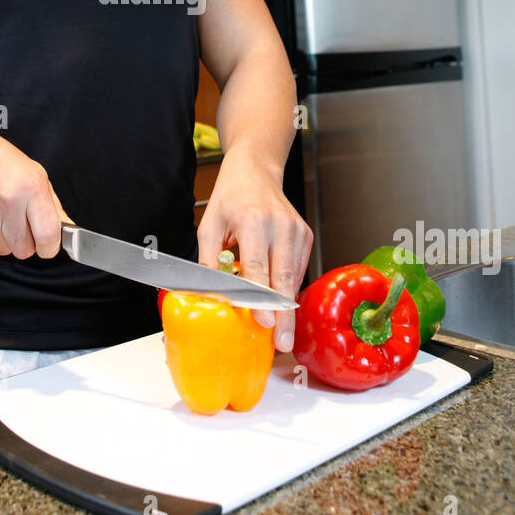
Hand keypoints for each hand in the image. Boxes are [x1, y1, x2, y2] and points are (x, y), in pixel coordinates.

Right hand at [0, 123, 71, 258]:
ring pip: (2, 249)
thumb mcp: (38, 177)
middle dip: (26, 243)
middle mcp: (7, 200)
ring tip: (3, 215)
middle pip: (23, 250)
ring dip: (5, 239)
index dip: (49, 248)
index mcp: (31, 189)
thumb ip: (54, 209)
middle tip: (22, 224)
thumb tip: (68, 233)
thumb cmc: (6, 163)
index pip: (47, 236)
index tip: (47, 246)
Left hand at [196, 145, 312, 352]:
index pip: (257, 266)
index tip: (264, 321)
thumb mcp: (209, 225)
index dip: (260, 297)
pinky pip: (297, 269)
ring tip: (282, 333)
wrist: (256, 171)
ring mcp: (296, 230)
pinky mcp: (305, 235)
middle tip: (282, 343)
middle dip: (283, 315)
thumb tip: (210, 295)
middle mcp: (279, 225)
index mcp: (252, 220)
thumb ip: (208, 260)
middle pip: (282, 278)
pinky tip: (280, 300)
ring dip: (286, 306)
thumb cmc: (230, 198)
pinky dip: (288, 286)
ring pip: (293, 277)